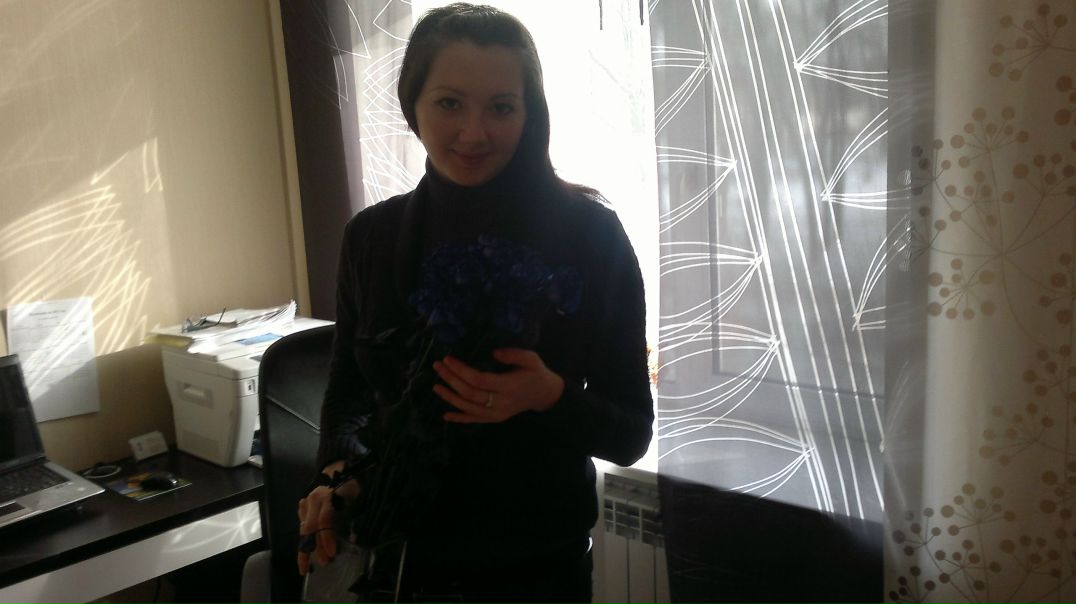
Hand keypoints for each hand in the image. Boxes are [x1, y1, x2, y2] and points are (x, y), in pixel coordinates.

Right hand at [296, 461, 358, 574]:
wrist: (338, 469)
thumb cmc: (352, 485)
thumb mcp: (358, 497)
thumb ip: (355, 516)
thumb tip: (354, 539)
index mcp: (327, 496)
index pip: (324, 520)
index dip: (327, 538)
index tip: (333, 553)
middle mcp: (313, 499)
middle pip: (310, 527)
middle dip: (315, 548)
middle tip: (324, 563)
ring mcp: (306, 502)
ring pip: (304, 529)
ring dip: (307, 547)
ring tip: (309, 564)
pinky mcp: (303, 506)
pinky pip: (303, 525)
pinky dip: (306, 539)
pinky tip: (309, 551)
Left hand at [432, 348, 564, 422]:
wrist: (545, 394)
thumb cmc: (536, 373)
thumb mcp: (531, 359)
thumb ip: (513, 354)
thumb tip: (493, 352)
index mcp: (509, 386)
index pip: (479, 380)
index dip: (461, 370)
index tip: (448, 359)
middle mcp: (501, 403)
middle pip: (470, 393)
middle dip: (451, 379)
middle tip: (438, 366)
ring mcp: (497, 414)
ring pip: (468, 408)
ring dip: (450, 397)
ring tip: (436, 386)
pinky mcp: (495, 419)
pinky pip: (474, 419)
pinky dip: (459, 418)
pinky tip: (446, 415)